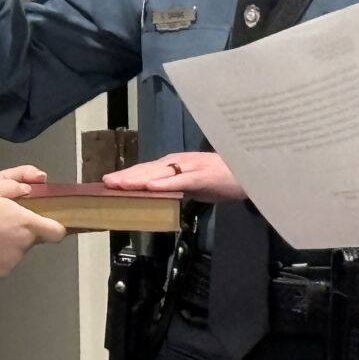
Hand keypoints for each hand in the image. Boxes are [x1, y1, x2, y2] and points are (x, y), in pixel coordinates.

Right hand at [0, 165, 64, 278]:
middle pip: (33, 239)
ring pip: (18, 251)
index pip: (57, 232)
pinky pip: (4, 263)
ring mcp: (12, 261)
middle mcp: (24, 245)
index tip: (46, 222)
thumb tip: (35, 184)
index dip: (54, 227)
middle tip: (1, 223)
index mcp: (27, 224)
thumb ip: (18, 183)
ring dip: (9, 244)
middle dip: (23, 232)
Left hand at [102, 152, 245, 204]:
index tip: (108, 181)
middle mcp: (181, 162)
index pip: (147, 170)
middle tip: (104, 183)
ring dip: (138, 178)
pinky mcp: (204, 176)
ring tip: (119, 184)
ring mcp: (192, 167)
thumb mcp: (196, 185)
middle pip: (148, 169)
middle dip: (126, 176)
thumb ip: (178, 189)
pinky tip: (150, 188)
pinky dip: (165, 184)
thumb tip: (159, 198)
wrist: (254, 172)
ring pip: (159, 173)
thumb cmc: (226, 178)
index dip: (128, 175)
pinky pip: (181, 181)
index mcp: (178, 164)